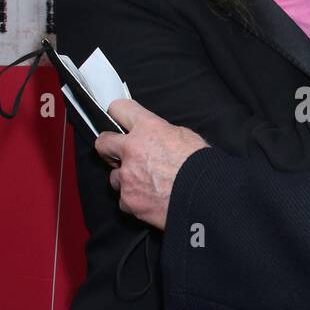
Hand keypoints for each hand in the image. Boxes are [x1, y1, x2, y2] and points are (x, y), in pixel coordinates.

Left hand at [95, 99, 208, 229]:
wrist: (207, 196)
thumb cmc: (201, 166)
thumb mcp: (185, 137)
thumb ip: (162, 134)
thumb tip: (154, 138)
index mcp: (148, 129)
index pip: (119, 109)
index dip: (118, 113)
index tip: (117, 117)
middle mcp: (132, 150)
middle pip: (103, 143)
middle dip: (108, 148)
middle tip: (117, 154)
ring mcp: (127, 177)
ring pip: (115, 177)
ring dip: (127, 179)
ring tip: (147, 185)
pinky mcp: (128, 200)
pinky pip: (125, 200)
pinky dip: (135, 201)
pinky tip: (150, 200)